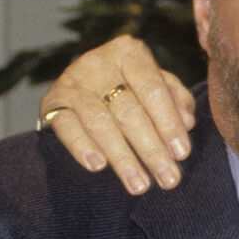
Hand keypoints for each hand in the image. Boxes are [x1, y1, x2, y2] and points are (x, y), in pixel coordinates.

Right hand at [37, 35, 195, 192]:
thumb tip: (187, 123)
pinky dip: (82, 146)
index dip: (169, 123)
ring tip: (139, 185)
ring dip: (122, 158)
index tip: (182, 154)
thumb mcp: (156, 85)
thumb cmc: (130, 87)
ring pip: (99, 122)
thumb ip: (176, 100)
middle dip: (151, 149)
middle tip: (168, 179)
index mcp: (129, 53)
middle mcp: (98, 63)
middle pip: (128, 110)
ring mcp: (72, 82)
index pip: (153, 90)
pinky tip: (98, 166)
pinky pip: (66, 127)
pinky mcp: (51, 103)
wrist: (80, 85)